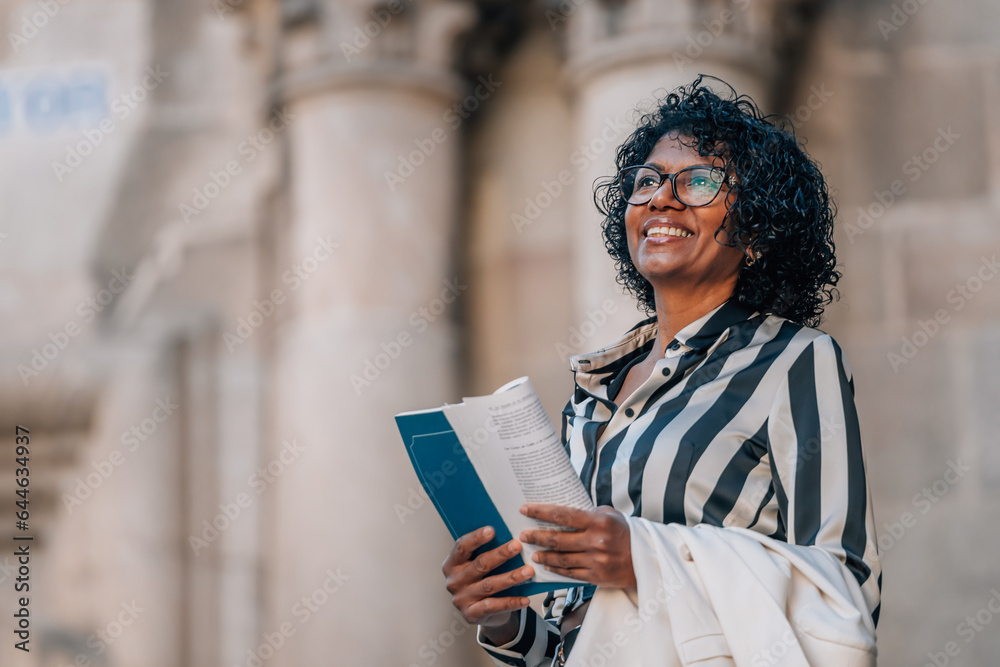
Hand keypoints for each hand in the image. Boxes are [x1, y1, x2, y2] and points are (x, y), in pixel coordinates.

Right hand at [442, 526, 534, 630]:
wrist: (481, 612)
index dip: (476, 538)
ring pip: (489, 585)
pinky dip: (511, 602)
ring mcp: (461, 599)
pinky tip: (525, 599)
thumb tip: (509, 535)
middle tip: (517, 546)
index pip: (462, 547)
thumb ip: (486, 552)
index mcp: (452, 563)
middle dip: (500, 554)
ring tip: (528, 570)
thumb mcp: (478, 565)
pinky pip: (494, 606)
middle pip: (479, 564)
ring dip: (511, 577)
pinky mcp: (471, 614)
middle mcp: (454, 581)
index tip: (492, 530)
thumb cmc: (481, 579)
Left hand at [519, 504, 636, 588]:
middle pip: (557, 538)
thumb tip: (563, 512)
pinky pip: (571, 573)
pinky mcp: (597, 577)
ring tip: (533, 553)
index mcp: (598, 521)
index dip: (540, 512)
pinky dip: (557, 570)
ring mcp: (596, 561)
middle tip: (523, 534)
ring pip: (561, 558)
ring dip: (544, 556)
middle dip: (536, 536)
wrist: (647, 559)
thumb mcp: (610, 515)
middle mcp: (596, 541)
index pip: (563, 514)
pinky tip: (548, 566)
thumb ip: (589, 513)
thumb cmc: (626, 533)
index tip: (525, 510)